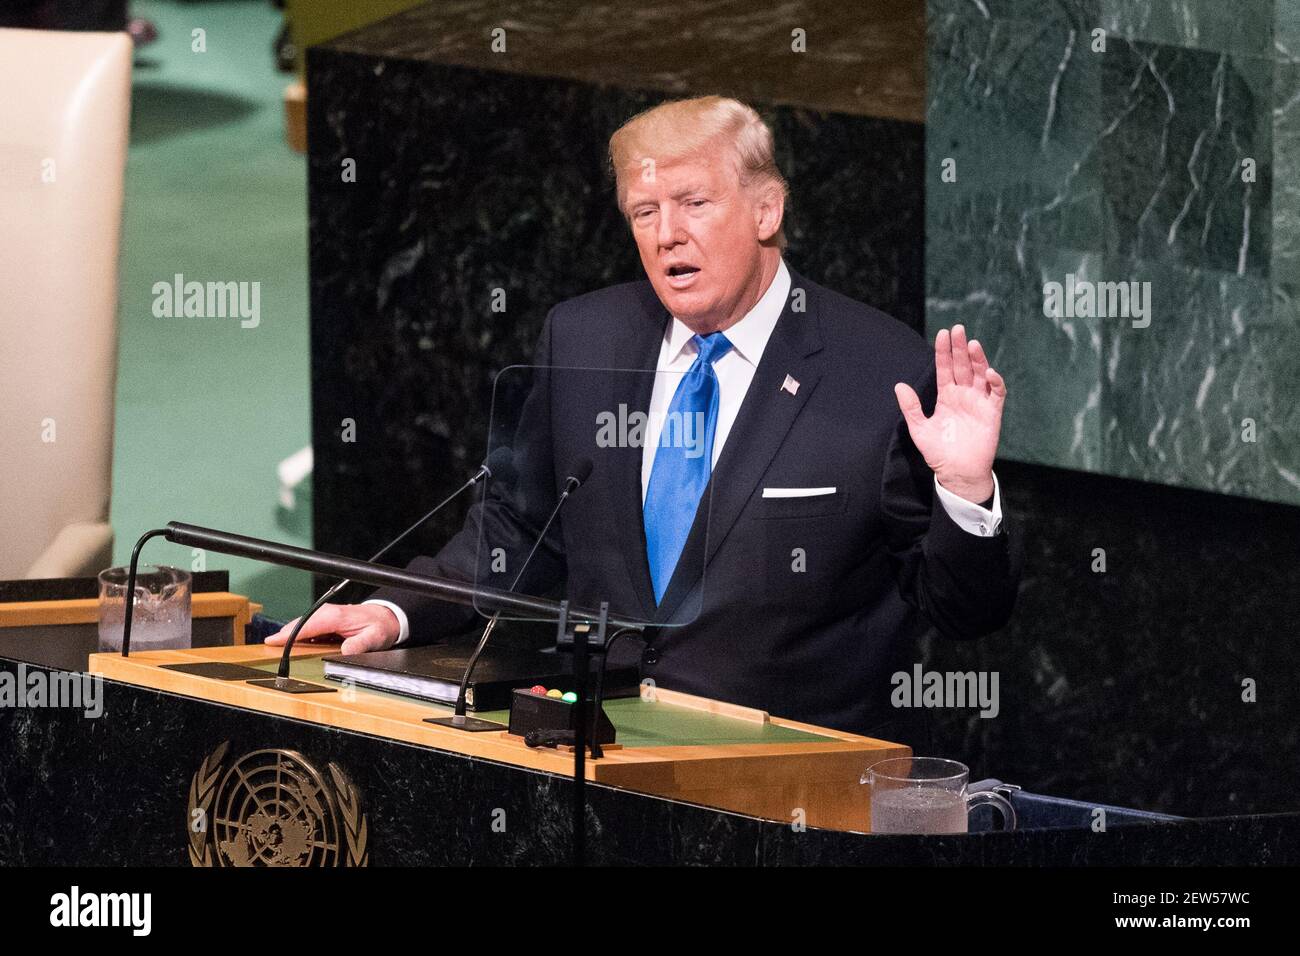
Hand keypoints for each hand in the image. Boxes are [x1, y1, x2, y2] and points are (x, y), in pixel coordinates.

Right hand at [264, 603, 399, 654]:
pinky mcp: (325, 620)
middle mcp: (328, 613)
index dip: (288, 634)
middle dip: (283, 635)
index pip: (307, 625)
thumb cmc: (378, 627)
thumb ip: (359, 645)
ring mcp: (325, 615)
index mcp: (335, 617)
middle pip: (299, 624)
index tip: (273, 641)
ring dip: (288, 635)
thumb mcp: (373, 638)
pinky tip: (291, 645)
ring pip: (301, 625)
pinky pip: (307, 627)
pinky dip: (298, 634)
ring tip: (274, 647)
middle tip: (268, 648)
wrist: (385, 618)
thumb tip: (346, 651)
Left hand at [894, 324, 1005, 503]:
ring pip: (980, 374)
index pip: (945, 368)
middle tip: (958, 329)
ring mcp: (978, 402)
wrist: (957, 473)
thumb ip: (911, 407)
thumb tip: (899, 386)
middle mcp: (963, 395)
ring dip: (978, 359)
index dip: (944, 352)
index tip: (943, 334)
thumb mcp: (919, 429)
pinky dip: (995, 382)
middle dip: (960, 348)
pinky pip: (996, 393)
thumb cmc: (939, 453)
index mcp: (946, 396)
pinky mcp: (992, 413)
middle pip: (963, 366)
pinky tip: (989, 372)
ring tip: (972, 344)